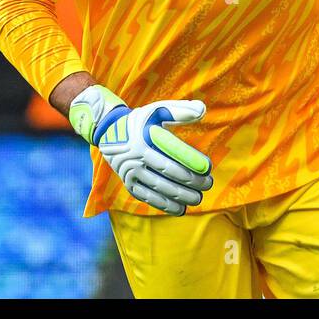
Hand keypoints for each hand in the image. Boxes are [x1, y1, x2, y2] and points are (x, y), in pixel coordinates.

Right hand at [69, 85, 212, 215]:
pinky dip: (165, 205)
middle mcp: (136, 155)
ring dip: (181, 195)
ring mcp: (130, 171)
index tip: (208, 167)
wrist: (109, 132)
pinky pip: (148, 197)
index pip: (172, 150)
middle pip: (168, 171)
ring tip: (199, 198)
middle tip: (208, 184)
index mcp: (145, 136)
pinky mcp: (128, 183)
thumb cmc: (141, 120)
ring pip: (159, 187)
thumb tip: (203, 109)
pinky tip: (181, 209)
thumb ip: (180, 110)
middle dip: (191, 180)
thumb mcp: (157, 110)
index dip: (191, 160)